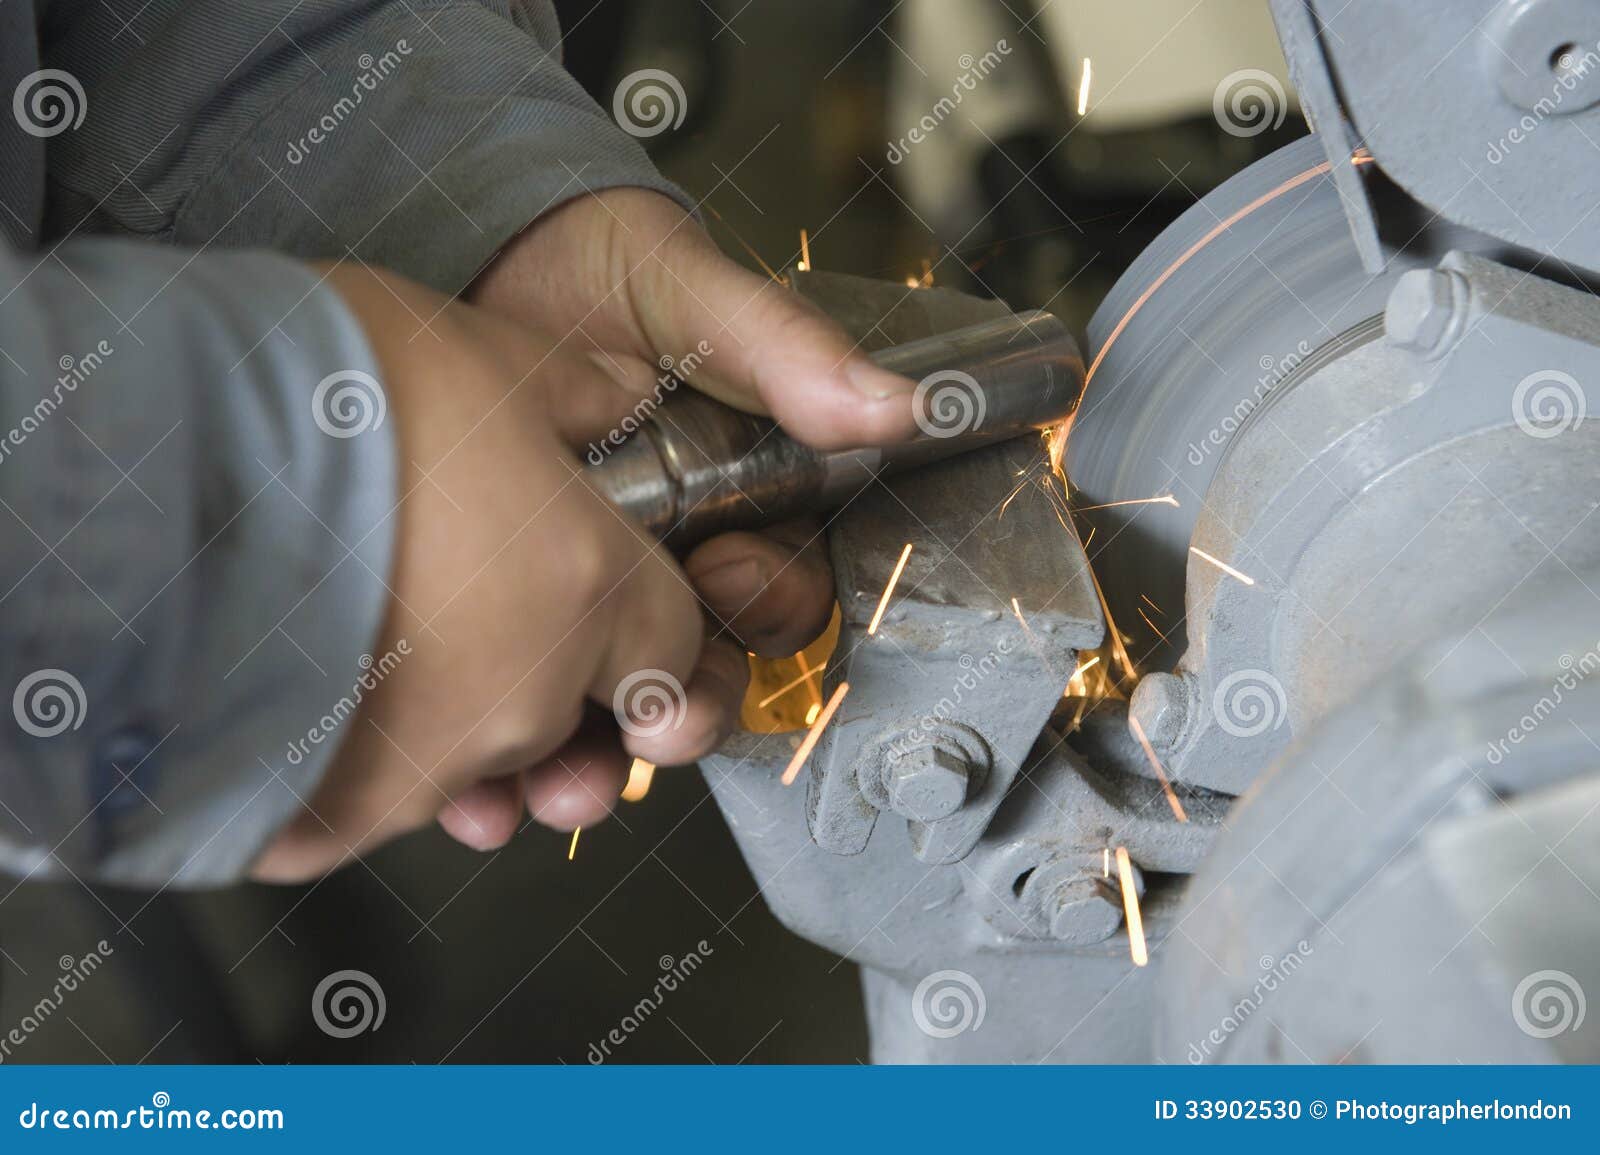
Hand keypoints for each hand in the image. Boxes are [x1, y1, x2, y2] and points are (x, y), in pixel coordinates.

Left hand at [252, 194, 914, 877]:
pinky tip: (466, 788)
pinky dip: (478, 764)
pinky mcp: (480, 620)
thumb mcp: (690, 294)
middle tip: (644, 728)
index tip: (717, 580)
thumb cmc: (594, 270)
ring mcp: (565, 600)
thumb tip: (892, 405)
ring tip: (543, 785)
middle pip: (686, 681)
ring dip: (578, 766)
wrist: (465, 257)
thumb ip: (781, 350)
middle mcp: (656, 567)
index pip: (773, 595)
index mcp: (728, 506)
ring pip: (592, 718)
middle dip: (669, 719)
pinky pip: (491, 713)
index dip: (755, 606)